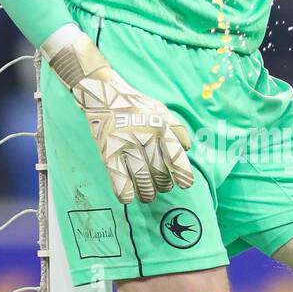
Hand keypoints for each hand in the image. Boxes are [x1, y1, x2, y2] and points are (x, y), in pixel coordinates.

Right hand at [43, 26, 193, 203]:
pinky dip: (124, 191)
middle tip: (163, 187)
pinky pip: (117, 176)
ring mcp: (125, 144)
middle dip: (163, 184)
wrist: (104, 93)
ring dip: (146, 191)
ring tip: (148, 195)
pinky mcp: (108, 150)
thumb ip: (177, 128)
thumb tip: (189, 149)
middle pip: (159, 171)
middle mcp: (145, 136)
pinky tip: (128, 197)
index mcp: (160, 126)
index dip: (182, 173)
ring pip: (141, 177)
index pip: (176, 155)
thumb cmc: (135, 104)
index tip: (185, 184)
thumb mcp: (160, 110)